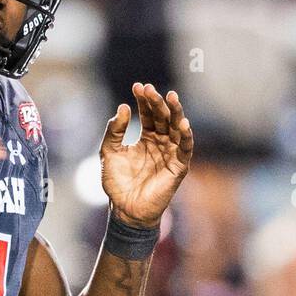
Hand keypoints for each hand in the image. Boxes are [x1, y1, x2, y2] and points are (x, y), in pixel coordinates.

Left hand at [100, 83, 193, 226]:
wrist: (125, 209)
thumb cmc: (117, 183)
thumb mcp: (109, 153)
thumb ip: (114, 131)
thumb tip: (122, 107)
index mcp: (146, 139)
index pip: (148, 114)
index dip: (144, 100)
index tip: (137, 86)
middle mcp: (161, 143)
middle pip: (163, 117)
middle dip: (157, 102)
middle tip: (149, 89)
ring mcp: (171, 153)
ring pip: (177, 128)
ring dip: (175, 112)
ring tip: (170, 96)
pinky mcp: (178, 166)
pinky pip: (186, 148)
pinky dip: (186, 135)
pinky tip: (182, 122)